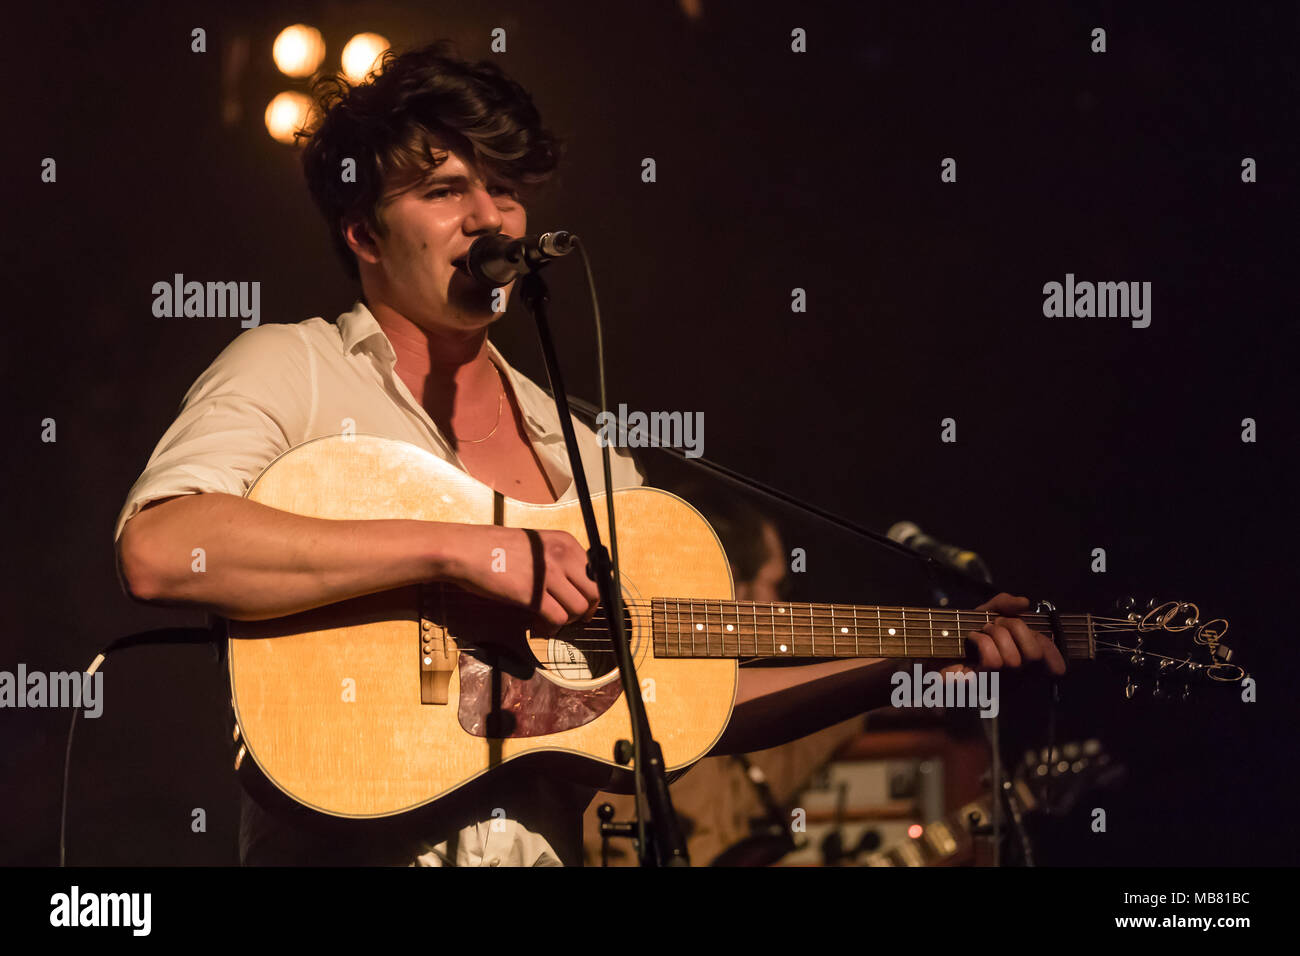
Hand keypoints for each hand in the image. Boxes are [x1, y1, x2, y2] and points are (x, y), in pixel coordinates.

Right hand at [448, 526, 597, 636]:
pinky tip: (536, 628)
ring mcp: (548, 574)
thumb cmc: (494, 549)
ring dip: (565, 622)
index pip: (596, 574)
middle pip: (593, 593)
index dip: (591, 596)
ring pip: (577, 609)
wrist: (466, 551)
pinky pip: (556, 619)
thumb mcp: (536, 546)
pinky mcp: (532, 594)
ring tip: (547, 623)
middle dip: (584, 611)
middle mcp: (562, 555)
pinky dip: (549, 630)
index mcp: (565, 542)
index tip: (582, 607)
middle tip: (569, 619)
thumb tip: (575, 587)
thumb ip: (558, 560)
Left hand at [941, 592, 1066, 677]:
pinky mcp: (980, 686)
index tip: (1038, 635)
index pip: (1048, 657)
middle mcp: (1014, 676)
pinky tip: (971, 641)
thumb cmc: (959, 634)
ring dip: (993, 635)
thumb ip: (1004, 604)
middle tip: (995, 625)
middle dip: (1014, 628)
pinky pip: (993, 661)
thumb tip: (1024, 602)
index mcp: (1020, 660)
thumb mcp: (983, 613)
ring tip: (979, 633)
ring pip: (1013, 659)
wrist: (929, 647)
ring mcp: (998, 684)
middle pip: (1034, 653)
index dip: (1051, 647)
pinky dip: (981, 642)